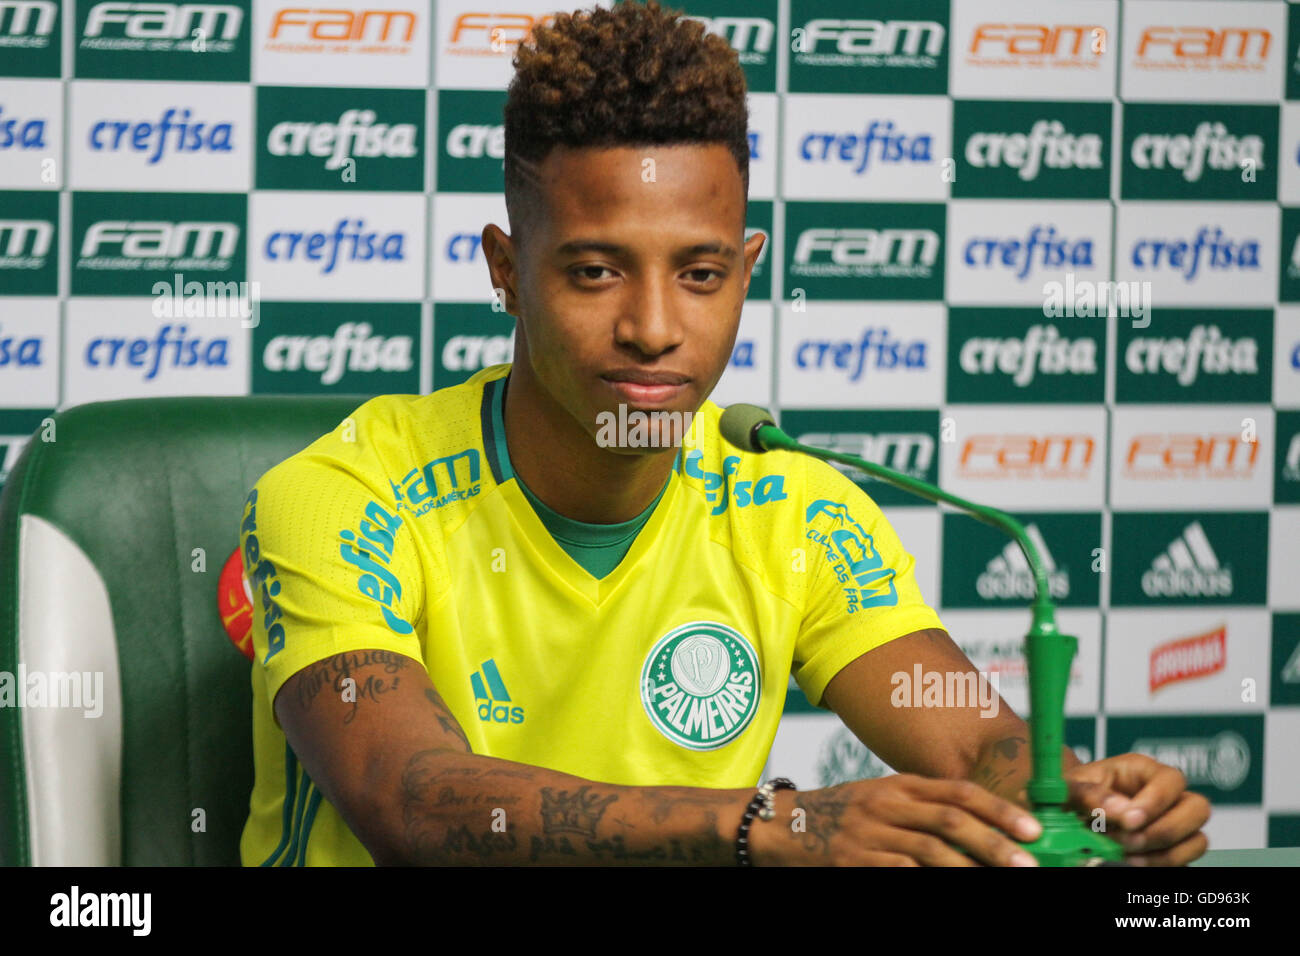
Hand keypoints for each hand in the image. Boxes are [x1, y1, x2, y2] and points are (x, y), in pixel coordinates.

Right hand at [752, 774, 1044, 865]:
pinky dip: (928, 883)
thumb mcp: (882, 798)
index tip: (1033, 828)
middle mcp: (887, 805)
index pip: (958, 791)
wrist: (781, 825)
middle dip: (994, 843)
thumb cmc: (841, 814)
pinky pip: (900, 874)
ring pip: (930, 852)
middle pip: (950, 821)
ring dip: (970, 870)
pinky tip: (949, 890)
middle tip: (1028, 864)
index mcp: (899, 785)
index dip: (998, 809)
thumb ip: (924, 807)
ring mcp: (869, 835)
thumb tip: (982, 828)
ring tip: (999, 883)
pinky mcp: (854, 863)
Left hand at [1064, 753, 1210, 865]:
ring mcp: (1172, 822)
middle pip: (1198, 808)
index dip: (1156, 801)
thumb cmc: (1072, 795)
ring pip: (1197, 839)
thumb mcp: (1072, 787)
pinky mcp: (1170, 848)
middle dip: (1165, 830)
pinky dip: (1162, 865)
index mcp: (1142, 771)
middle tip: (1130, 841)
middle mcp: (1164, 795)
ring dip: (1165, 853)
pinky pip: (1184, 861)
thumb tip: (1123, 811)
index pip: (1172, 780)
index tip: (1130, 821)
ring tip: (1127, 855)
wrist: (1067, 815)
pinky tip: (1132, 862)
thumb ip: (1092, 794)